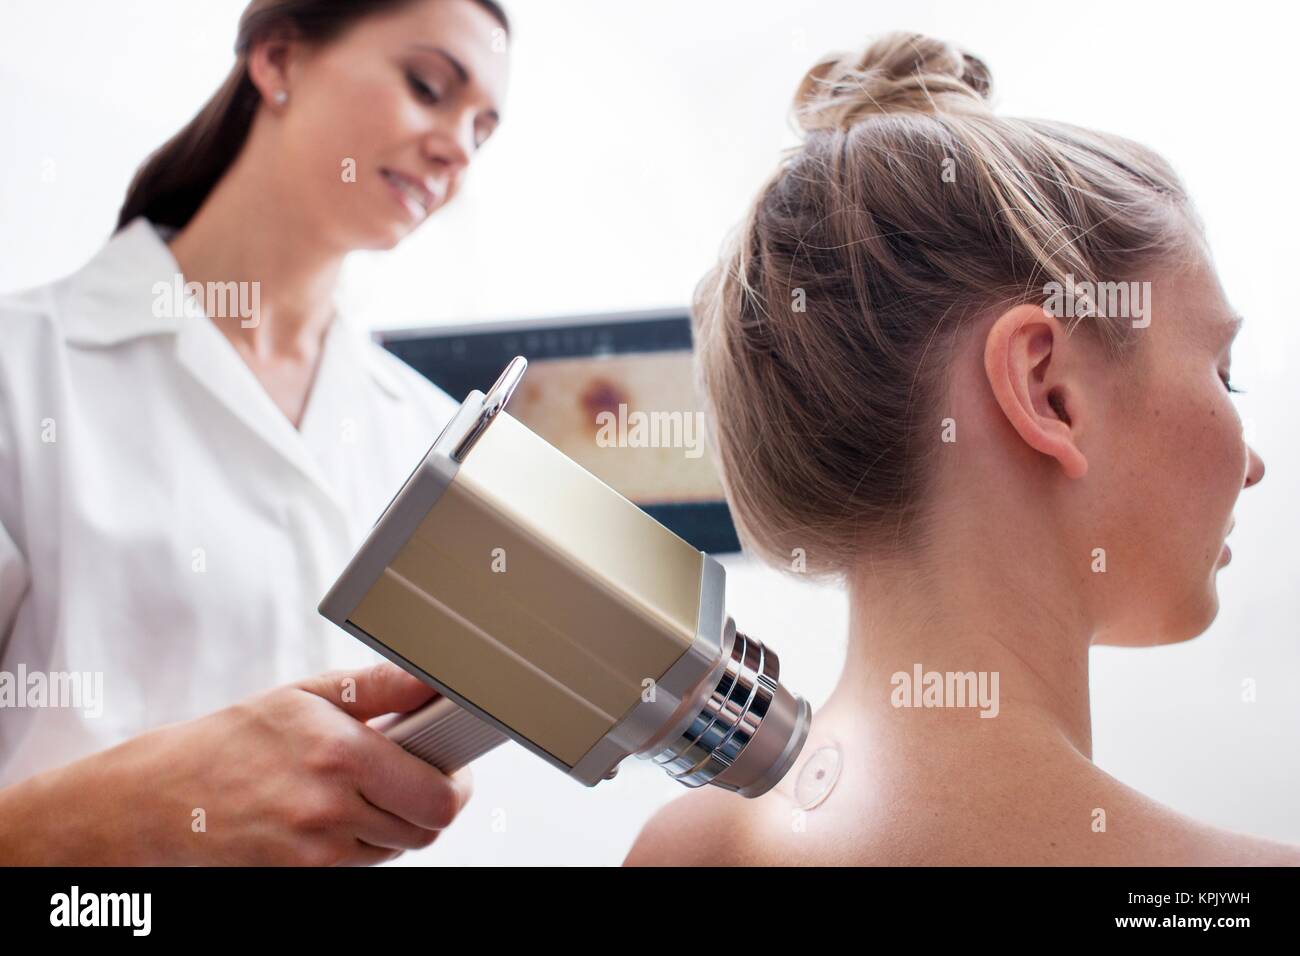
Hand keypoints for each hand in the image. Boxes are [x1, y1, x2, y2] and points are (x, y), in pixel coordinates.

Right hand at [0, 662, 471, 864]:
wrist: (154, 800)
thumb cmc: (233, 739)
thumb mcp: (305, 695)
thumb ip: (380, 689)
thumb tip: (433, 680)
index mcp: (340, 753)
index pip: (440, 793)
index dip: (458, 781)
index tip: (455, 764)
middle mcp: (331, 808)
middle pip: (428, 828)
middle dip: (429, 801)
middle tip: (409, 775)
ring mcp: (315, 852)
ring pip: (396, 847)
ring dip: (392, 821)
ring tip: (357, 788)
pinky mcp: (300, 877)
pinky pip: (360, 864)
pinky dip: (359, 842)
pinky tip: (330, 813)